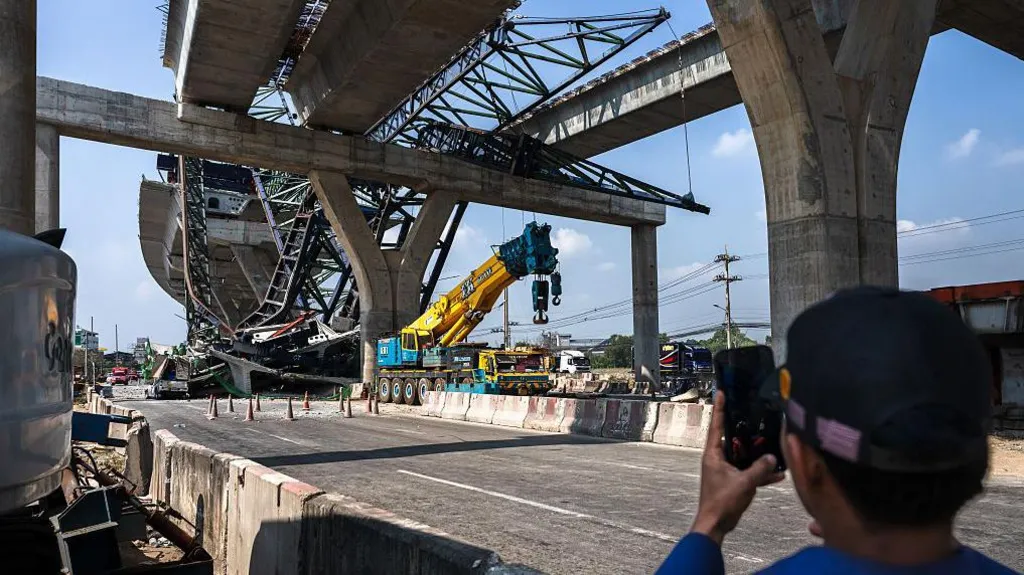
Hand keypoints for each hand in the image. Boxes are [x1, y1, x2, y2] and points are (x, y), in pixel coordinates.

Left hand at [690, 393, 784, 544]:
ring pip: (743, 455)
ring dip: (757, 454)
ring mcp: (725, 470)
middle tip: (756, 415)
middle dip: (745, 429)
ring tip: (773, 445)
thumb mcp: (744, 483)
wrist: (716, 524)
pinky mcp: (733, 481)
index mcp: (713, 454)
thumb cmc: (723, 502)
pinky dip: (760, 472)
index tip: (721, 391)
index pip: (717, 425)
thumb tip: (773, 457)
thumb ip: (760, 469)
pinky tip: (779, 474)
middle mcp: (717, 459)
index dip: (720, 408)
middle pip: (733, 438)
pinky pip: (748, 471)